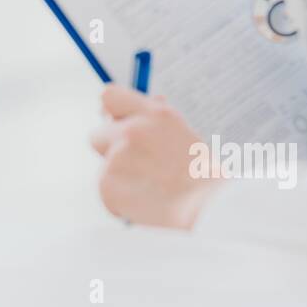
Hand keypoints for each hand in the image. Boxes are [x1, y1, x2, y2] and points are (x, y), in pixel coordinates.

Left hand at [89, 84, 223, 228]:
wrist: (209, 210)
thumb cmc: (201, 174)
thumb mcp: (183, 134)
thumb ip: (155, 118)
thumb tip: (142, 101)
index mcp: (154, 114)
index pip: (110, 97)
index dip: (111, 113)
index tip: (116, 124)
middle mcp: (132, 131)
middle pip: (97, 135)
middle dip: (110, 150)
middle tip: (136, 167)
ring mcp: (117, 157)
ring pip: (104, 167)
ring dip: (119, 178)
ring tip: (151, 189)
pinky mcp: (107, 185)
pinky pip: (105, 191)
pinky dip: (120, 201)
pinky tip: (145, 203)